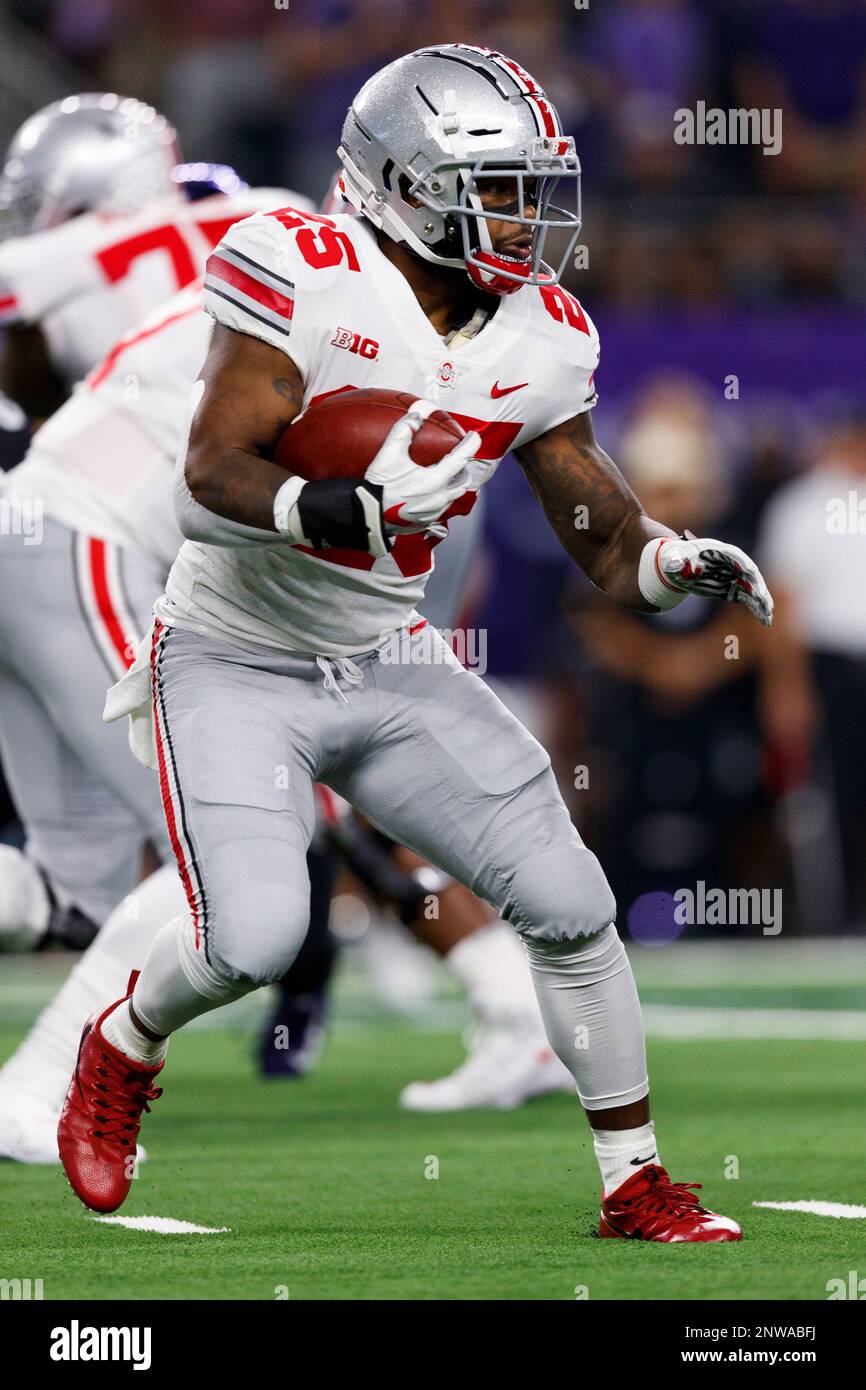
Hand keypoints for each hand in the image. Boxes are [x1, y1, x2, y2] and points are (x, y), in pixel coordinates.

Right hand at [364, 399, 478, 534]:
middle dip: (463, 467)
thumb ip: (404, 430)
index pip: (461, 459)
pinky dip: (442, 495)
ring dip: (453, 482)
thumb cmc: (379, 486)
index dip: (471, 445)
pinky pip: (442, 507)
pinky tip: (430, 490)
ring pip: (454, 495)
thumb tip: (417, 413)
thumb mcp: (389, 454)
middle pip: (463, 480)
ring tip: (446, 473)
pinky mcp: (426, 521)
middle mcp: (439, 498)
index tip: (474, 437)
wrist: (367, 515)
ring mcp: (434, 512)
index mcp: (434, 480)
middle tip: (456, 456)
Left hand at [658, 532, 773, 626]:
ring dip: (762, 603)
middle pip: (751, 575)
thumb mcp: (672, 559)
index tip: (754, 583)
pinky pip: (749, 599)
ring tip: (768, 618)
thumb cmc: (676, 558)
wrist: (678, 566)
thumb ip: (674, 561)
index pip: (738, 559)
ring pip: (753, 589)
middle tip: (767, 606)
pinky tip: (764, 621)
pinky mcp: (733, 588)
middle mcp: (732, 563)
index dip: (747, 570)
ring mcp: (734, 576)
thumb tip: (674, 565)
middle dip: (759, 590)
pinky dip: (756, 609)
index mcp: (720, 551)